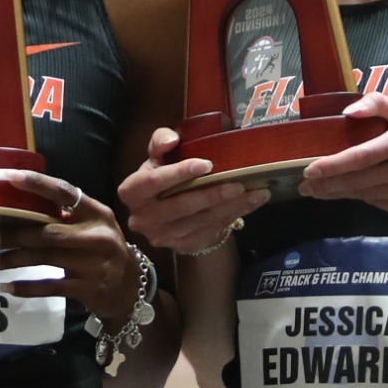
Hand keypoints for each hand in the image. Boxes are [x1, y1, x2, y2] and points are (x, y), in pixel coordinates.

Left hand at [0, 174, 141, 327]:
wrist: (132, 288)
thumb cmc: (103, 251)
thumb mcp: (94, 228)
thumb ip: (66, 217)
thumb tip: (19, 206)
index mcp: (97, 213)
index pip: (64, 192)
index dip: (35, 183)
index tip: (5, 176)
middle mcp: (98, 236)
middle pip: (49, 232)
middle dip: (15, 234)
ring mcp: (95, 264)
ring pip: (46, 258)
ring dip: (15, 259)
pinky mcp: (89, 289)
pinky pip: (51, 286)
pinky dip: (27, 287)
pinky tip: (8, 287)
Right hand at [117, 127, 266, 254]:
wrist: (168, 207)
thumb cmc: (163, 174)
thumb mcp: (158, 155)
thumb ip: (160, 141)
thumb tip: (171, 140)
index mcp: (131, 192)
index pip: (153, 182)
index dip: (179, 173)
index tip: (207, 164)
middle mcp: (141, 219)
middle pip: (180, 206)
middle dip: (211, 195)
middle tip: (238, 184)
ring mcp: (161, 237)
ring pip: (199, 222)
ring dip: (230, 208)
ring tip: (255, 193)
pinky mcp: (180, 247)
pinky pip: (209, 232)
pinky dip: (232, 217)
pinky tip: (248, 204)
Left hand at [298, 93, 387, 217]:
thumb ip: (378, 103)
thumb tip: (348, 111)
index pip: (362, 155)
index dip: (334, 164)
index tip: (311, 169)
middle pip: (358, 179)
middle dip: (327, 183)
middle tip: (305, 184)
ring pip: (362, 194)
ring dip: (335, 193)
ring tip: (315, 190)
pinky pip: (374, 203)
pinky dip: (354, 199)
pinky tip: (340, 194)